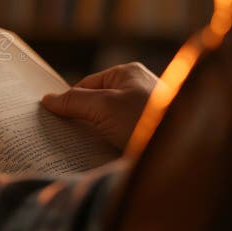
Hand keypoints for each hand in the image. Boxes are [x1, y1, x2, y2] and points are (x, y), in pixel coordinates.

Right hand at [41, 62, 158, 149]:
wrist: (184, 152)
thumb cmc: (146, 119)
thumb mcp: (103, 106)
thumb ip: (74, 101)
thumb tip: (47, 100)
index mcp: (127, 74)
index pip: (87, 85)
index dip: (70, 101)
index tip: (52, 119)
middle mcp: (137, 90)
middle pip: (96, 103)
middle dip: (81, 119)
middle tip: (60, 136)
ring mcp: (143, 113)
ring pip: (107, 122)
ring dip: (93, 135)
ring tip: (77, 149)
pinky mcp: (147, 134)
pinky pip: (119, 137)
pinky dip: (107, 145)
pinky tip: (98, 156)